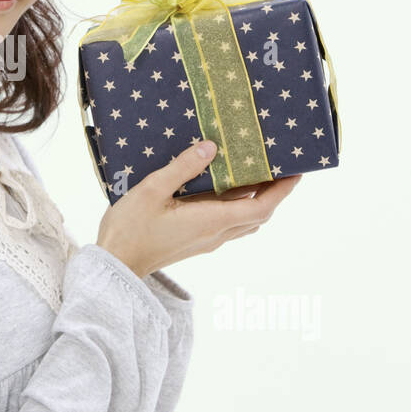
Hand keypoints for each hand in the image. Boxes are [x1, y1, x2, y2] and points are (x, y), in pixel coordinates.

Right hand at [94, 141, 301, 277]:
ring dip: (256, 201)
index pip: (260, 208)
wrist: (115, 264)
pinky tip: (223, 189)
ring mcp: (206, 241)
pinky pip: (228, 224)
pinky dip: (237, 207)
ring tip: (256, 175)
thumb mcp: (152, 190)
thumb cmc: (130, 228)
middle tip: (279, 167)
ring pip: (244, 222)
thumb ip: (183, 167)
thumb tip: (211, 147)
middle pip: (258, 216)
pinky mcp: (195, 242)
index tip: (295, 172)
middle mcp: (215, 234)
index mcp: (211, 221)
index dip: (282, 191)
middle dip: (274, 193)